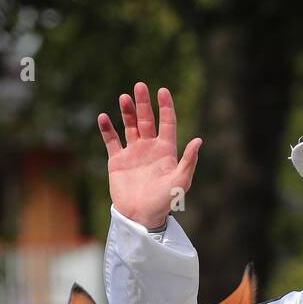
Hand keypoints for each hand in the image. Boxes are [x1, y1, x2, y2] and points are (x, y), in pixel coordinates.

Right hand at [98, 82, 201, 228]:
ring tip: (124, 98)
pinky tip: (103, 117)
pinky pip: (111, 141)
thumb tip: (199, 140)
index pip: (167, 123)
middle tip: (140, 86)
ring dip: (127, 111)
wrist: (141, 216)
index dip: (166, 107)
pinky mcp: (117, 161)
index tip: (163, 91)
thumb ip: (189, 161)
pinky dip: (107, 129)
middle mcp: (150, 148)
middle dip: (143, 103)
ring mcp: (133, 153)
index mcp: (166, 151)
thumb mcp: (180, 182)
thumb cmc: (164, 202)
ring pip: (130, 126)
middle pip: (147, 120)